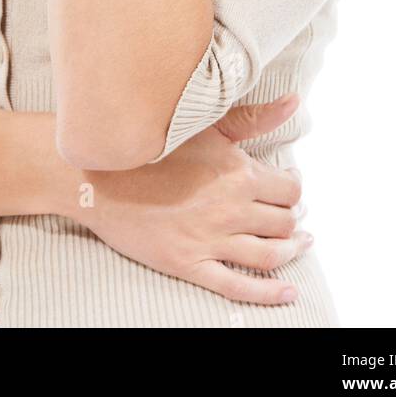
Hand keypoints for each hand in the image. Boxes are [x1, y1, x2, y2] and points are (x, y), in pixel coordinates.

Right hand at [73, 94, 311, 306]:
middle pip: (283, 222)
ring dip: (290, 252)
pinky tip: (288, 292)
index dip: (293, 189)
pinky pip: (238, 286)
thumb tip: (295, 103)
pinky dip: (269, 293)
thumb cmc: (151, 146)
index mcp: (237, 171)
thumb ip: (252, 119)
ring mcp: (211, 239)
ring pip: (270, 255)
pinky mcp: (190, 263)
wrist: (99, 176)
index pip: (288, 189)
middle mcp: (231, 207)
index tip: (288, 187)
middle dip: (292, 220)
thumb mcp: (205, 125)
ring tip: (297, 246)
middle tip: (291, 218)